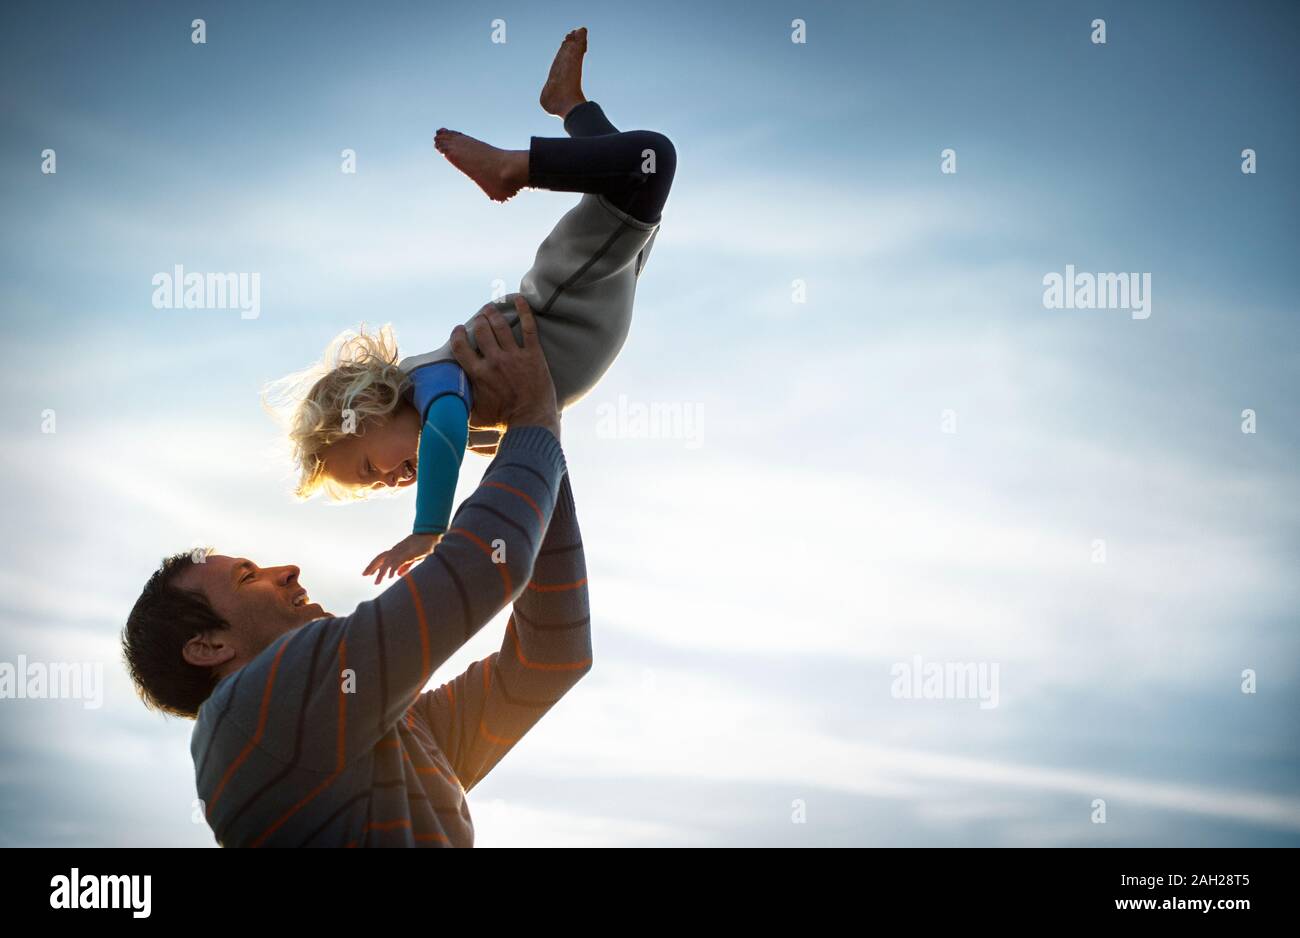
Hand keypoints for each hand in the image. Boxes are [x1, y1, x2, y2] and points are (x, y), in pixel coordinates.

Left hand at [363, 533, 441, 583]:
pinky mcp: (409, 553)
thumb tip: (398, 574)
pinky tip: (390, 576)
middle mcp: (396, 550)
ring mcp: (402, 551)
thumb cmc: (423, 546)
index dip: (374, 565)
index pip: (382, 558)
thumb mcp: (413, 558)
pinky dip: (393, 568)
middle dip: (372, 566)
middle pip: (381, 557)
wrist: (431, 536)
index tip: (367, 574)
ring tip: (377, 582)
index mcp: (397, 551)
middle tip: (364, 575)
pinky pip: (398, 561)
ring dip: (381, 572)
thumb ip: (405, 566)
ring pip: (388, 561)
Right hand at [449, 294, 559, 438]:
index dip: (458, 335)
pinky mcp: (533, 355)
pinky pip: (528, 327)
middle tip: (480, 317)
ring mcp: (515, 356)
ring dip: (494, 313)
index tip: (459, 330)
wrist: (532, 423)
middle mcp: (494, 361)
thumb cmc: (503, 422)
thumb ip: (459, 405)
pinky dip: (524, 311)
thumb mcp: (474, 416)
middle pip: (482, 331)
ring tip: (491, 308)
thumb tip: (444, 405)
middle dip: (479, 321)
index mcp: (478, 373)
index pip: (461, 346)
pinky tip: (520, 299)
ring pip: (501, 326)